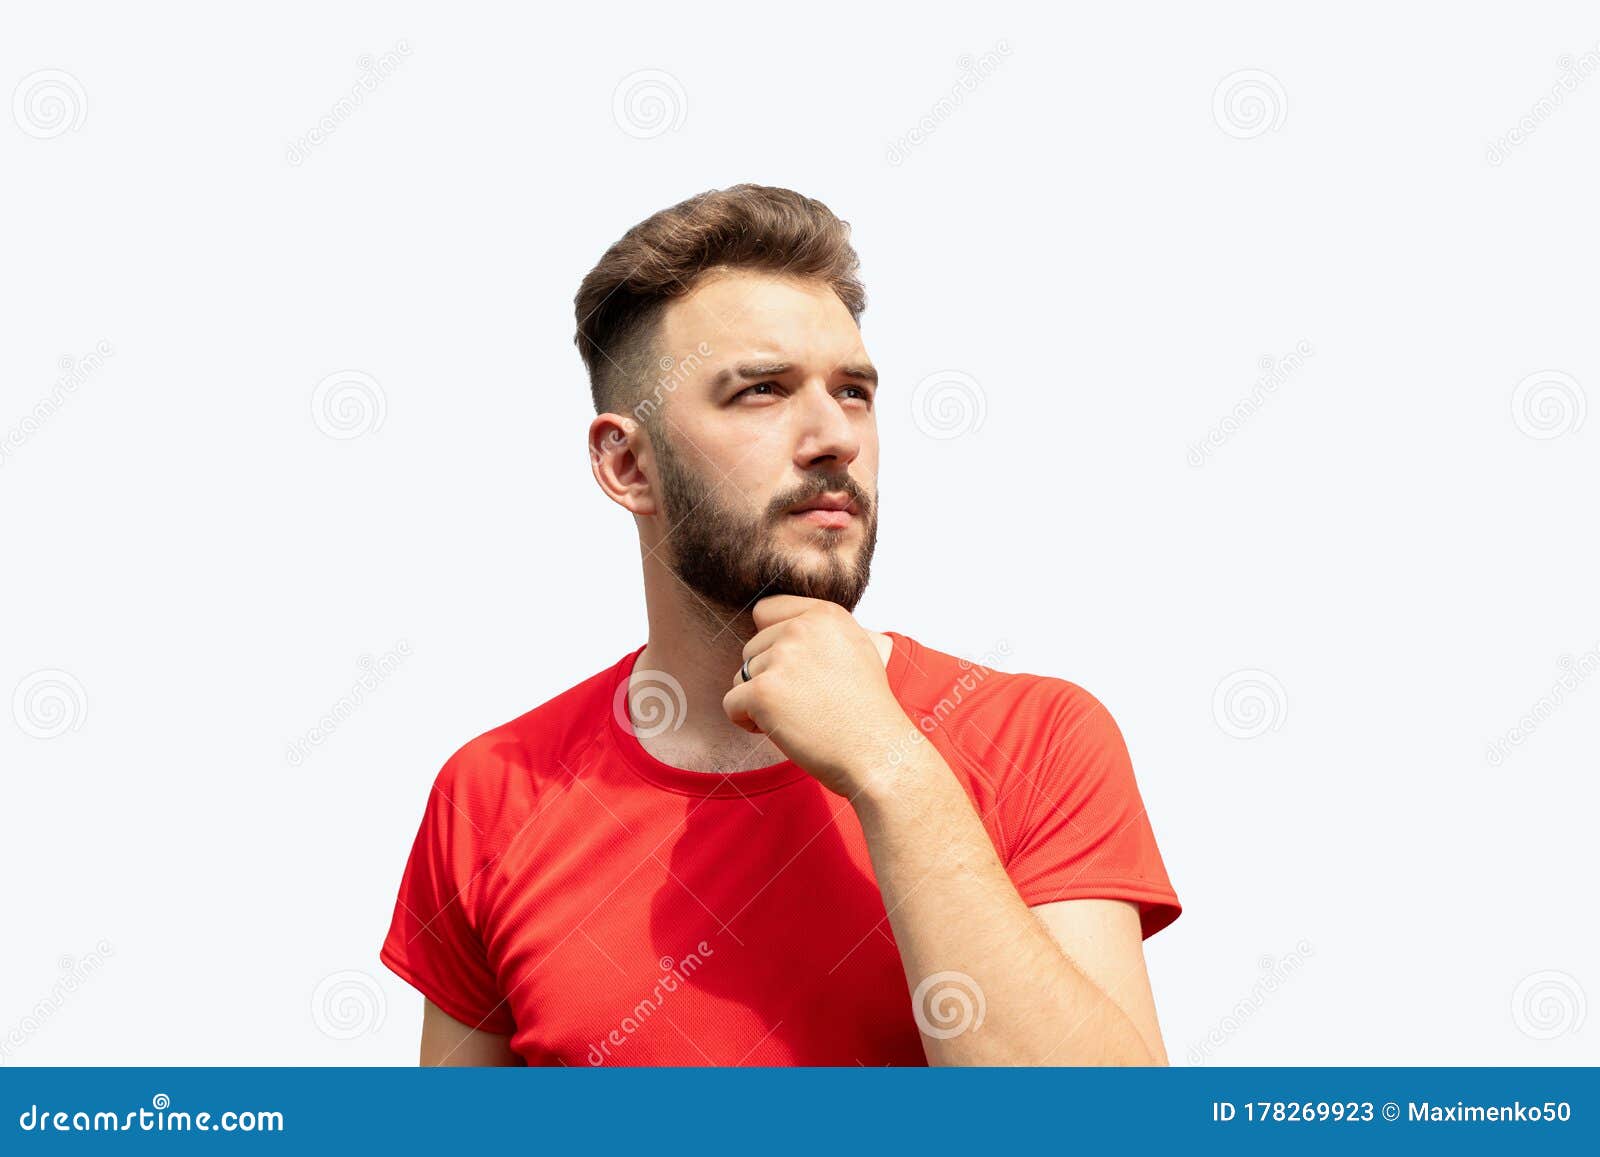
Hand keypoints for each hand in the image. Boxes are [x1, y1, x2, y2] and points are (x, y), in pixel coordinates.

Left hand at [722, 595, 913, 796]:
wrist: (877, 753)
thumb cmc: (866, 712)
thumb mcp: (855, 650)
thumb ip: (818, 632)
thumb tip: (774, 628)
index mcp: (825, 614)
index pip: (766, 611)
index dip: (772, 643)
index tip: (795, 670)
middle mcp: (801, 629)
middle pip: (751, 648)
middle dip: (767, 677)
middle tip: (804, 702)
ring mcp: (781, 659)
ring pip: (740, 677)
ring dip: (759, 701)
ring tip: (798, 717)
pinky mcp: (763, 692)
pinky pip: (731, 704)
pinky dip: (747, 722)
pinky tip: (781, 730)